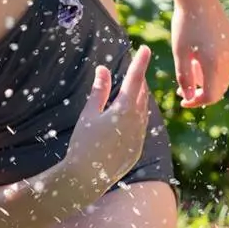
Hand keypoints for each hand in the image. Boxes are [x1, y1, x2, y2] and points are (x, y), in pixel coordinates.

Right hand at [63, 49, 150, 200]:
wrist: (87, 178)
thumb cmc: (83, 143)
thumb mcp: (89, 114)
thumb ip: (99, 91)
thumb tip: (103, 69)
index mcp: (124, 110)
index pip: (135, 79)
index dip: (140, 62)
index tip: (145, 48)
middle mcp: (136, 122)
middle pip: (142, 94)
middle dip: (139, 79)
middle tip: (137, 66)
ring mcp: (138, 137)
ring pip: (143, 110)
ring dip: (139, 97)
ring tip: (135, 86)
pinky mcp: (137, 149)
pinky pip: (141, 127)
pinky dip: (137, 115)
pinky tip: (130, 115)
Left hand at [172, 0, 228, 105]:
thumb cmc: (185, 25)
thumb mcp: (179, 53)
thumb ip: (184, 78)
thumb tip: (189, 98)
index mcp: (214, 64)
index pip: (210, 96)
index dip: (196, 102)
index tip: (183, 100)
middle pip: (218, 90)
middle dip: (201, 93)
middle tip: (182, 89)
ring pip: (223, 79)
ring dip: (207, 82)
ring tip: (189, 70)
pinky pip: (226, 67)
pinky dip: (213, 71)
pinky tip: (199, 60)